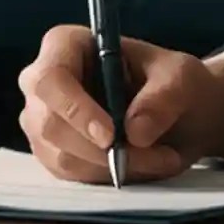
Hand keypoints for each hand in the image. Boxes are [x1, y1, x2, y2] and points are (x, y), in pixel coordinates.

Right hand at [18, 25, 223, 183]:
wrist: (181, 113)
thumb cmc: (172, 82)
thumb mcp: (181, 78)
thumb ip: (163, 97)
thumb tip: (134, 131)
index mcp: (66, 45)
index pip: (50, 78)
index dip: (74, 109)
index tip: (110, 136)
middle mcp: (44, 83)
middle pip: (51, 124)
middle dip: (103, 150)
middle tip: (155, 156)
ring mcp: (42, 120)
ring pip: (62, 156)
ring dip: (113, 167)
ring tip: (160, 160)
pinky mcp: (52, 153)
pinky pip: (70, 176)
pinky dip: (109, 178)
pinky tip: (140, 166)